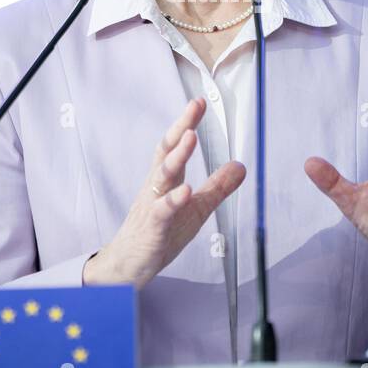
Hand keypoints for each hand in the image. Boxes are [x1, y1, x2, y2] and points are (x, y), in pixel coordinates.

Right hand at [84, 97, 244, 288]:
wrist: (127, 266)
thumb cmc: (159, 233)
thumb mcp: (195, 209)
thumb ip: (216, 188)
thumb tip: (240, 166)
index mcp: (165, 181)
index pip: (175, 146)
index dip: (186, 123)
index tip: (199, 102)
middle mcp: (156, 187)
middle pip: (166, 152)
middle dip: (181, 128)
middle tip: (194, 106)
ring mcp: (152, 206)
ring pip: (163, 176)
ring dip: (177, 156)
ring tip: (190, 137)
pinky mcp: (152, 228)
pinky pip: (162, 211)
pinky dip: (174, 200)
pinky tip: (185, 191)